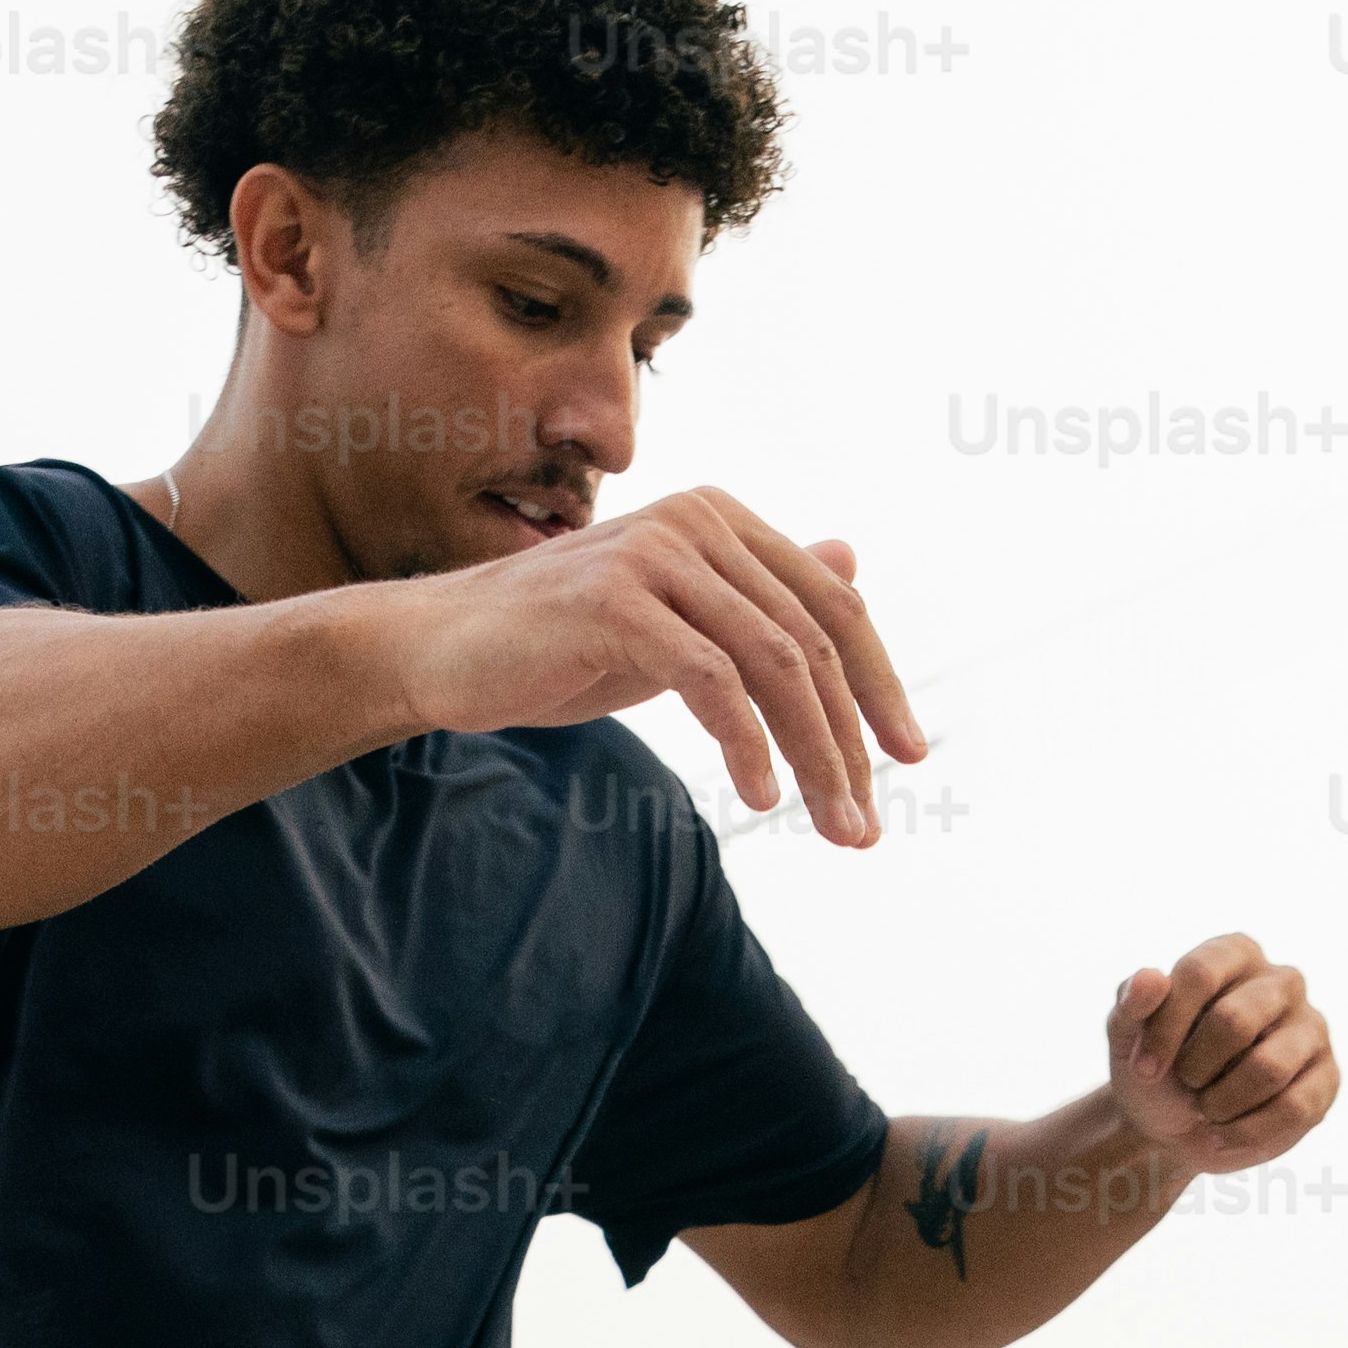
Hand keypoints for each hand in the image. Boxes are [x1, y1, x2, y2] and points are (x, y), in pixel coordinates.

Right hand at [377, 488, 925, 841]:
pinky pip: (712, 681)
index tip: (908, 757)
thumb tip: (852, 561)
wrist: (440, 649)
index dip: (880, 683)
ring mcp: (656, 554)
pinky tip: (760, 799)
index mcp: (720, 519)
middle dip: (851, 742)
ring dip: (815, 758)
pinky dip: (748, 746)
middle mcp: (696, 521)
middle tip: (867, 826)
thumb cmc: (558, 643)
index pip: (833, 604)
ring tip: (833, 828)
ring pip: (775, 664)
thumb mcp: (676, 620)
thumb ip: (758, 595)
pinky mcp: (616, 600)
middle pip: (815, 639)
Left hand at [1106, 934, 1333, 1175]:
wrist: (1173, 1127)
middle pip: (1234, 1021)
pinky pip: (1293, 1108)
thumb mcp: (1128, 1035)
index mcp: (1235, 953)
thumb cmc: (1158, 1067)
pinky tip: (1222, 1135)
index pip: (1201, 974)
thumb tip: (1151, 978)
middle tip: (1185, 1084)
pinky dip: (1244, 1132)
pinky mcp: (1327, 1077)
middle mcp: (1282, 981)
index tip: (1144, 1067)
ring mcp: (1311, 1028)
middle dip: (1195, 1067)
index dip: (1166, 1028)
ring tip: (1207, 1108)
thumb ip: (1131, 1002)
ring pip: (1268, 1068)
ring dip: (1221, 1102)